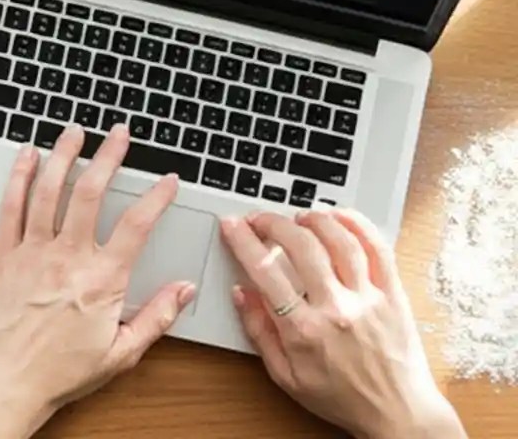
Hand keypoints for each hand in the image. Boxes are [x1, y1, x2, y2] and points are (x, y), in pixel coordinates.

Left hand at [0, 125, 195, 438]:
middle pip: (90, 193)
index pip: (136, 225)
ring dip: (64, 156)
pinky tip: (27, 158)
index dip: (156, 197)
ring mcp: (33, 253)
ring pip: (48, 191)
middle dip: (108, 156)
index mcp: (102, 280)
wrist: (9, 381)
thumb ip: (158, 317)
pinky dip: (19, 178)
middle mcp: (67, 258)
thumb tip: (185, 291)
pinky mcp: (4, 256)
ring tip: (74, 132)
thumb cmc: (62, 371)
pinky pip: (10, 208)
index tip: (167, 180)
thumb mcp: (122, 352)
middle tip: (119, 134)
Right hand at [220, 210, 464, 438]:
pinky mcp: (393, 294)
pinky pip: (378, 249)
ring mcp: (368, 299)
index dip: (243, 241)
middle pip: (301, 246)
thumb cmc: (342, 398)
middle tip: (260, 219)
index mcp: (304, 331)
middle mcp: (336, 309)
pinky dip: (358, 225)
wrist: (397, 413)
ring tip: (299, 215)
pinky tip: (340, 216)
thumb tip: (241, 293)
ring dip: (314, 219)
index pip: (264, 271)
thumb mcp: (285, 376)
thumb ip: (259, 331)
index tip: (232, 226)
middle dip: (273, 223)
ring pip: (340, 240)